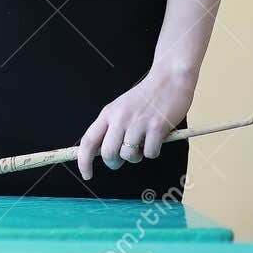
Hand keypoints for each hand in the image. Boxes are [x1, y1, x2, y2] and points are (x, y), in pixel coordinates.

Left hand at [76, 67, 195, 181]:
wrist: (169, 78)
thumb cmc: (146, 96)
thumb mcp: (121, 108)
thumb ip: (111, 127)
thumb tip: (104, 153)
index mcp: (108, 114)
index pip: (89, 141)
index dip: (84, 161)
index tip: (86, 174)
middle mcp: (120, 119)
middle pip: (108, 154)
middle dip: (115, 162)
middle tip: (123, 158)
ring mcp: (139, 123)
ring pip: (130, 156)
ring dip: (137, 156)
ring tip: (143, 142)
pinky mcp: (157, 127)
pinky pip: (150, 153)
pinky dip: (154, 151)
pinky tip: (157, 137)